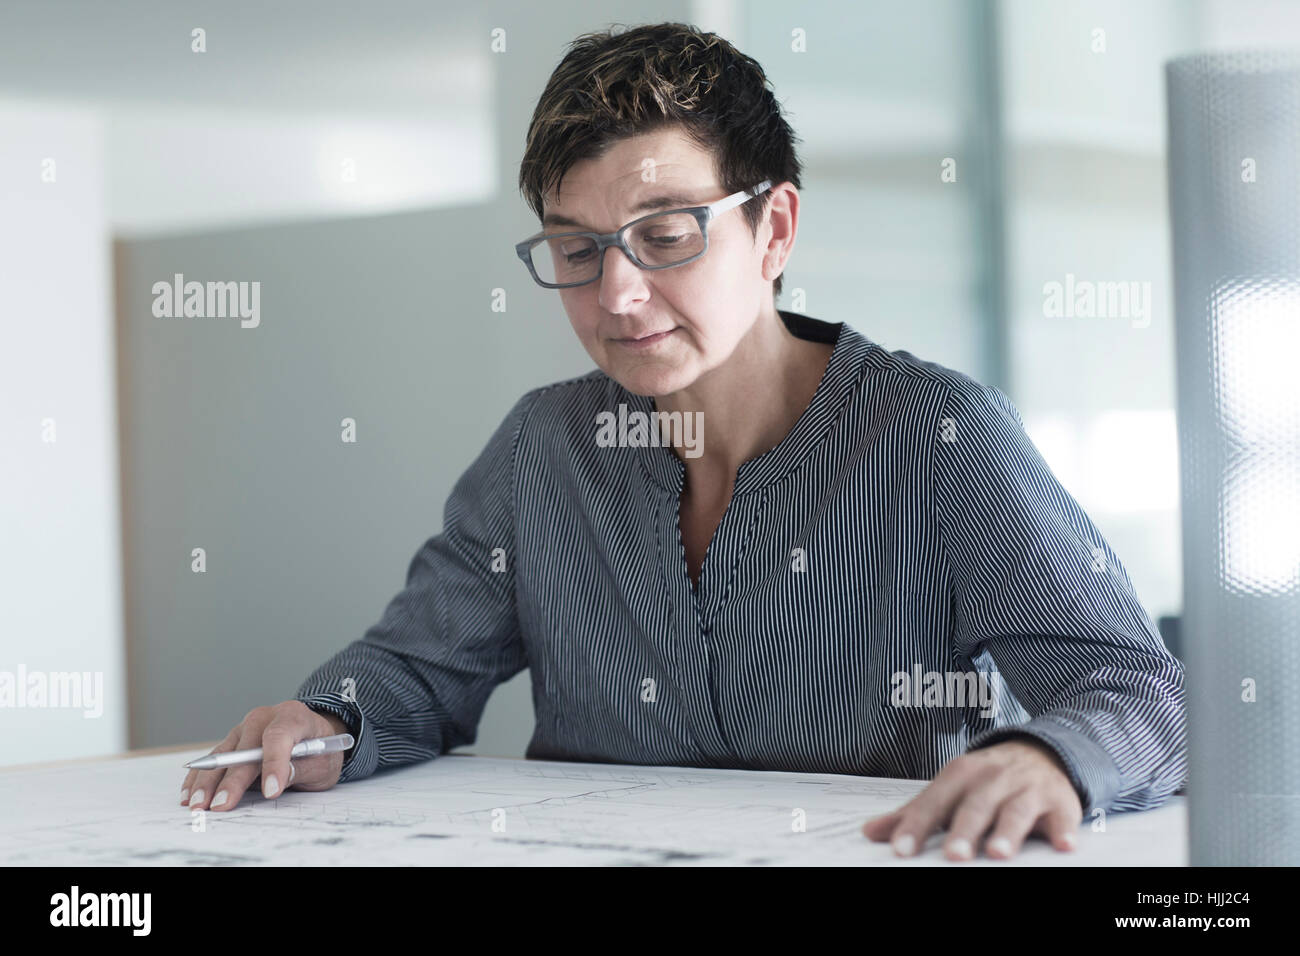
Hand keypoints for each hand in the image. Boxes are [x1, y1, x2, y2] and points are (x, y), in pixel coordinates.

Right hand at [180, 702, 350, 812]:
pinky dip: (200, 777)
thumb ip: (302, 769)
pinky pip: (213, 758)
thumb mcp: (323, 763)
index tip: (271, 791)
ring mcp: (245, 728)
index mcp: (294, 716)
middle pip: (245, 748)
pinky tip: (189, 794)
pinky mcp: (232, 741)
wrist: (314, 737)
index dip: (274, 764)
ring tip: (198, 805)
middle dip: (233, 779)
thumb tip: (276, 781)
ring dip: (208, 781)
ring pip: (223, 754)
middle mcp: (265, 717)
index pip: (279, 737)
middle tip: (222, 805)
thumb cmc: (320, 751)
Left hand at [862, 739, 1082, 860]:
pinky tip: (1063, 845)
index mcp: (960, 775)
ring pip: (1016, 811)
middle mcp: (993, 779)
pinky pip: (1063, 817)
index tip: (901, 850)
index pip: (933, 803)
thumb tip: (869, 832)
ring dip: (1008, 832)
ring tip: (998, 854)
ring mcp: (1028, 788)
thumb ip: (914, 813)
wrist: (1040, 752)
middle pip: (975, 807)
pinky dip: (1063, 830)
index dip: (917, 826)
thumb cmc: (986, 781)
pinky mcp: (1060, 801)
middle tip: (953, 857)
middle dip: (963, 831)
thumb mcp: (949, 790)